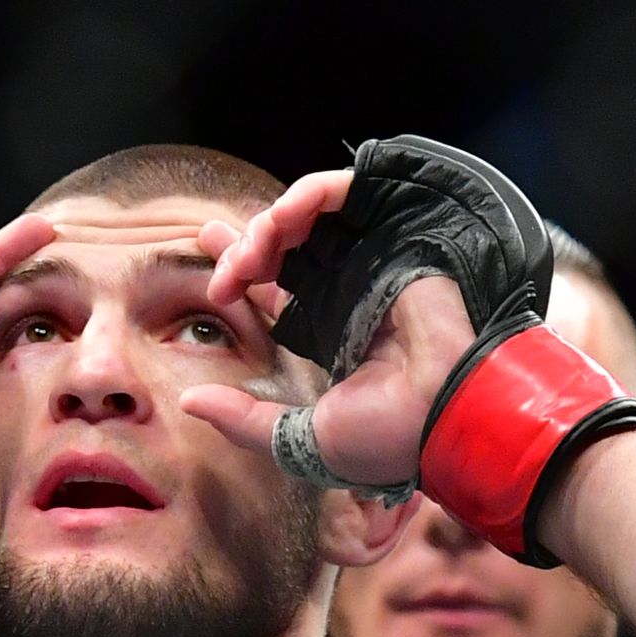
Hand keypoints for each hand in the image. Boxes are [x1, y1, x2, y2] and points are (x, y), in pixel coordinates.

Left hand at [179, 170, 474, 488]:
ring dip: (265, 228)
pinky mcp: (389, 234)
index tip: (215, 272)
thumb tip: (188, 402)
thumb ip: (246, 422)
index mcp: (332, 332)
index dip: (243, 271)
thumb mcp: (301, 441)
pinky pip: (337, 195)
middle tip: (222, 266)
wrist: (447, 416)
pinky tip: (276, 223)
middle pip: (285, 247)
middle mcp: (350, 291)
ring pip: (304, 220)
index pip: (277, 290)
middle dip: (243, 247)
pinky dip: (302, 197)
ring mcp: (370, 260)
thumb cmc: (388, 440)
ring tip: (247, 255)